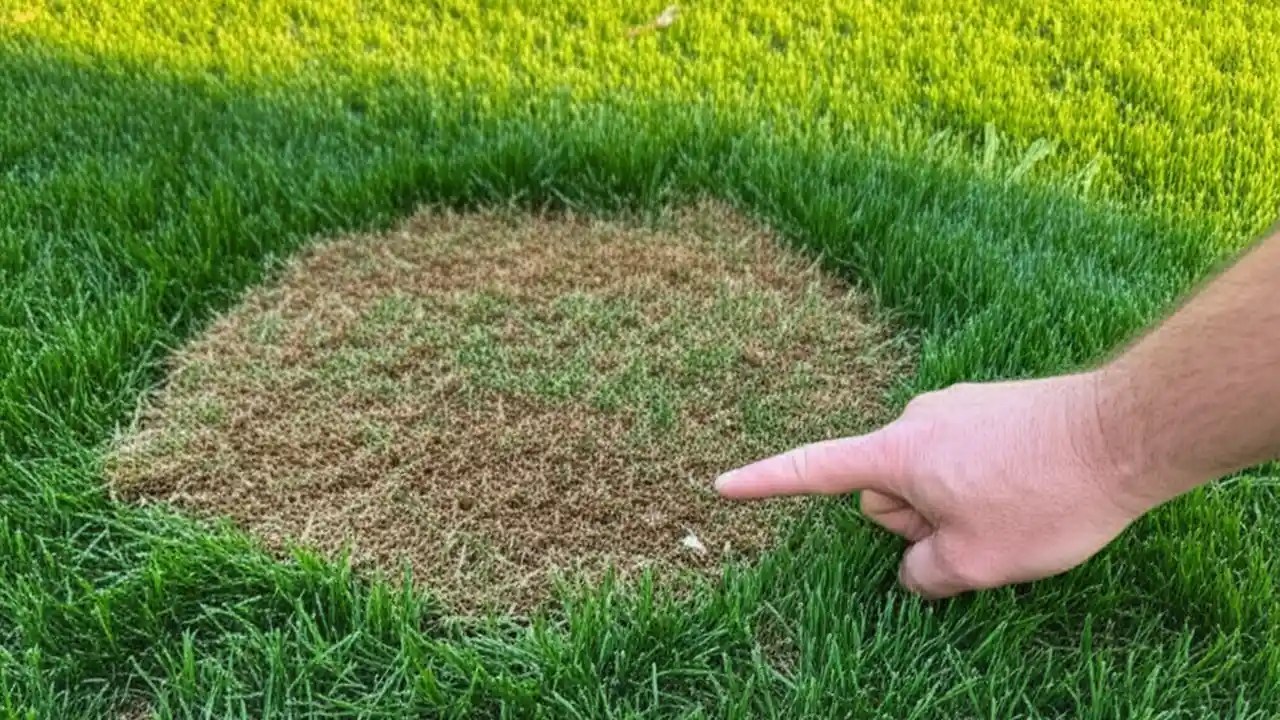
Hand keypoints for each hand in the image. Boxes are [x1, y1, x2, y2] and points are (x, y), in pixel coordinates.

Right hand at [716, 373, 1152, 598]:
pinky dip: (979, 483)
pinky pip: (962, 457)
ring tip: (1013, 512)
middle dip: (916, 521)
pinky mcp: (990, 407)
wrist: (1127, 431)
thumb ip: (924, 574)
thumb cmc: (1047, 496)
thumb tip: (915, 567)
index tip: (722, 487)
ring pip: (928, 477)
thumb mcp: (978, 561)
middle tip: (978, 536)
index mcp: (899, 453)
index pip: (815, 471)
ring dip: (951, 504)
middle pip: (886, 491)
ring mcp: (955, 410)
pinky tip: (1028, 491)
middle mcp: (917, 421)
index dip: (765, 483)